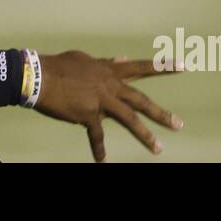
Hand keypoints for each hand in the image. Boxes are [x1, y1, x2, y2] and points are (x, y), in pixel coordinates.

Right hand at [35, 51, 181, 161]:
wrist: (38, 77)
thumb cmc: (58, 66)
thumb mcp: (85, 60)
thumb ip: (105, 63)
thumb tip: (121, 59)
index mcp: (109, 71)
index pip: (140, 67)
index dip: (162, 67)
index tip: (183, 66)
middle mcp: (109, 85)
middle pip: (141, 100)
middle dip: (161, 113)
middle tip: (179, 125)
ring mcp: (100, 101)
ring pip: (129, 120)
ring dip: (145, 135)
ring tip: (159, 148)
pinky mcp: (88, 115)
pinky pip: (97, 135)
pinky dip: (99, 148)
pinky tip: (102, 160)